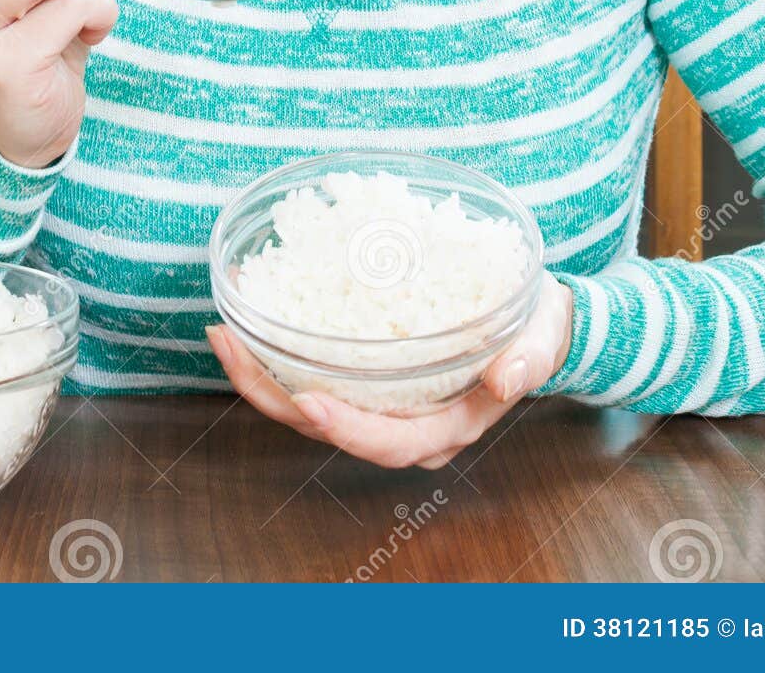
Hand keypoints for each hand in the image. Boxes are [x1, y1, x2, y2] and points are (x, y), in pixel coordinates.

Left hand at [206, 271, 573, 468]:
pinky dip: (278, 355)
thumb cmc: (535, 330)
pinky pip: (315, 379)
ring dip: (262, 376)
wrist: (534, 324)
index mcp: (446, 428)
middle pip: (330, 429)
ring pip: (311, 408)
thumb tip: (505, 378)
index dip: (346, 427)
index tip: (308, 400)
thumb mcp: (540, 338)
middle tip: (231, 346)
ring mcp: (382, 408)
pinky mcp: (368, 382)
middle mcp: (405, 427)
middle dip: (273, 395)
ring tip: (224, 333)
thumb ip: (527, 359)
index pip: (387, 442)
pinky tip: (250, 322)